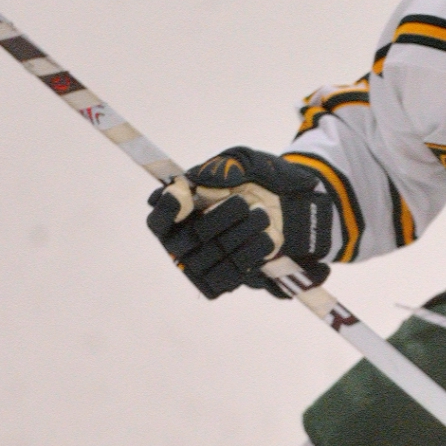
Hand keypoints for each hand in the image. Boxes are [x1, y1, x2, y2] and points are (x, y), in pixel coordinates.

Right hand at [146, 147, 334, 298]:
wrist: (287, 207)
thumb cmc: (255, 182)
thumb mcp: (240, 163)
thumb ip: (218, 170)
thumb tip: (196, 188)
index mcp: (177, 211)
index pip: (158, 220)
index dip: (168, 209)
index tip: (185, 195)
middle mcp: (182, 242)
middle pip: (191, 238)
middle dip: (223, 216)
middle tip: (243, 201)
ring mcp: (200, 266)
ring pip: (214, 255)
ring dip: (244, 230)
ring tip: (261, 213)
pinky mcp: (221, 282)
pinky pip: (232, 274)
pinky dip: (254, 250)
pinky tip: (266, 234)